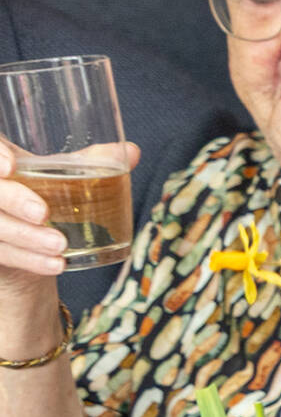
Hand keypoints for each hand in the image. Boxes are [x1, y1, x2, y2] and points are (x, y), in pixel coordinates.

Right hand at [0, 142, 119, 355]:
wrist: (33, 251)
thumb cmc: (48, 202)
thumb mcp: (67, 181)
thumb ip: (93, 164)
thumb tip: (130, 152)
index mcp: (4, 164)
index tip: (12, 166)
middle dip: (13, 200)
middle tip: (43, 213)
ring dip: (27, 237)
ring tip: (60, 245)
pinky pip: (3, 255)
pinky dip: (31, 260)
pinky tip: (56, 264)